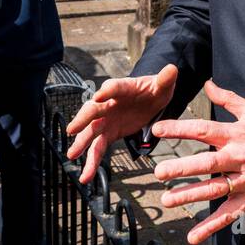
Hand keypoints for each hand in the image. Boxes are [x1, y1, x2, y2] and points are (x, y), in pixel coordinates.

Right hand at [66, 64, 177, 183]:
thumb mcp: (162, 85)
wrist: (150, 100)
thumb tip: (172, 69)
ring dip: (81, 144)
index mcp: (123, 88)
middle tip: (72, 129)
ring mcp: (106, 119)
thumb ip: (165, 79)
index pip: (113, 88)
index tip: (99, 97)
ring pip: (91, 132)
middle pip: (93, 110)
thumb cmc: (154, 90)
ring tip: (72, 156)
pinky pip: (97, 148)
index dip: (107, 92)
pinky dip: (91, 162)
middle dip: (83, 119)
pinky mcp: (108, 133)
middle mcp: (108, 103)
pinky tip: (85, 176)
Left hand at [151, 80, 244, 244]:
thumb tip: (208, 83)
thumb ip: (228, 99)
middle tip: (159, 171)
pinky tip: (193, 236)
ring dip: (190, 196)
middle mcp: (238, 158)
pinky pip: (228, 215)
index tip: (158, 129)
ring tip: (168, 200)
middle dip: (182, 167)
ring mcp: (244, 181)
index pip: (204, 130)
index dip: (180, 129)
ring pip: (214, 190)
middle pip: (207, 163)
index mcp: (236, 136)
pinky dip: (210, 227)